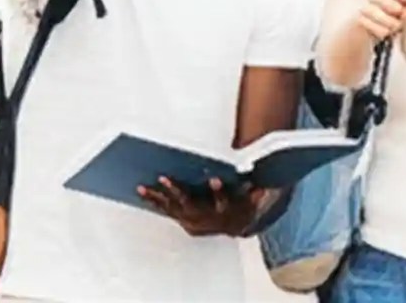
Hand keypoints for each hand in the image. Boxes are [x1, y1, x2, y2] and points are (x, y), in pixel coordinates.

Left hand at [138, 176, 272, 236]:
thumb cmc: (242, 204)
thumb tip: (264, 182)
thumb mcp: (252, 197)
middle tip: (164, 178)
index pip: (222, 202)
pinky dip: (154, 202)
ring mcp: (192, 221)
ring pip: (172, 209)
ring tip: (141, 187)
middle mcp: (206, 219)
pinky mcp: (182, 220)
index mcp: (225, 211)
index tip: (214, 180)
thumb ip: (256, 191)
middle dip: (176, 192)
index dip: (219, 192)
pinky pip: (166, 211)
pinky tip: (142, 193)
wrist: (238, 227)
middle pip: (189, 205)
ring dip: (156, 198)